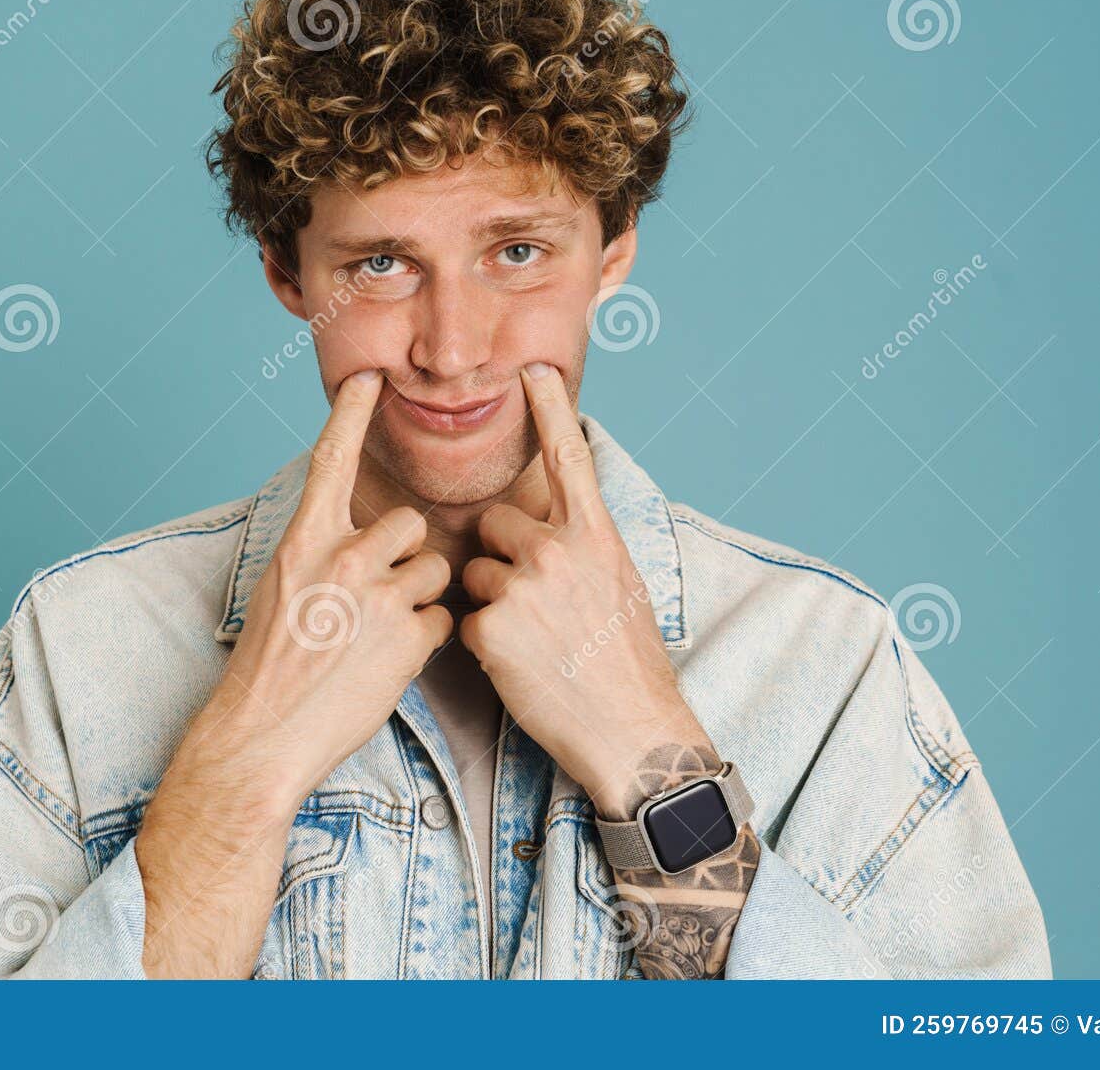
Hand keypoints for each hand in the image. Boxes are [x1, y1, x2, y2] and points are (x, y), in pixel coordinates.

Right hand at [204, 367, 454, 811]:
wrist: (262, 733)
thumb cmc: (269, 667)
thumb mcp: (282, 589)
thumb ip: (322, 553)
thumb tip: (362, 537)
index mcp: (304, 539)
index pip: (332, 458)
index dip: (353, 412)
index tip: (371, 374)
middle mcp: (341, 557)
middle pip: (410, 524)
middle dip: (408, 556)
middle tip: (380, 598)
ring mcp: (377, 596)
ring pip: (435, 570)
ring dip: (420, 600)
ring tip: (382, 636)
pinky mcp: (407, 638)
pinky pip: (441, 621)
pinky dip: (425, 643)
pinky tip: (389, 664)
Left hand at [459, 362, 712, 819]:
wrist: (633, 732)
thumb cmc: (627, 663)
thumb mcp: (620, 584)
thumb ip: (583, 544)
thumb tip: (549, 522)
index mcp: (597, 535)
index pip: (569, 455)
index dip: (549, 407)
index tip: (531, 366)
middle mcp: (560, 550)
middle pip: (496, 524)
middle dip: (503, 556)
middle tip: (537, 604)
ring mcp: (524, 587)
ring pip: (474, 572)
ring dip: (490, 601)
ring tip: (533, 641)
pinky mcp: (492, 628)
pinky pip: (466, 619)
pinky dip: (483, 643)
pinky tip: (520, 665)